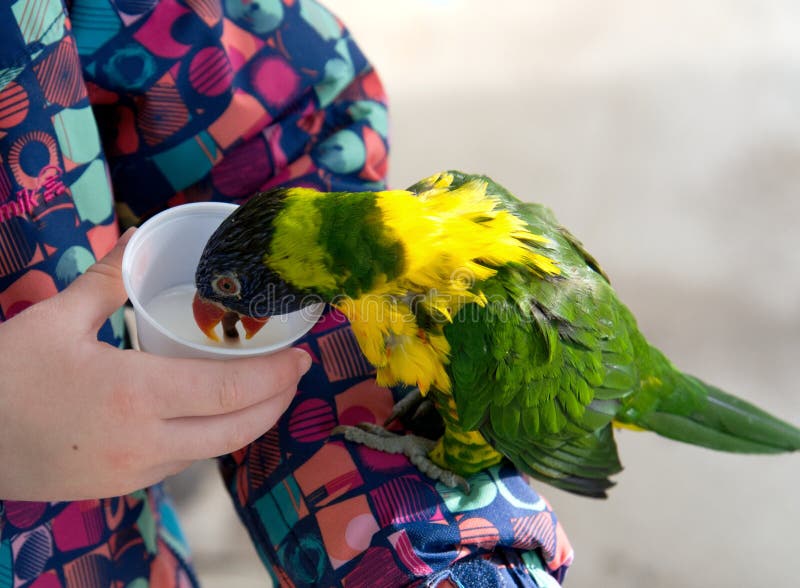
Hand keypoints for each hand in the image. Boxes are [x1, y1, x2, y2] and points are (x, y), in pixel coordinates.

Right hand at [0, 229, 310, 500]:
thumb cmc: (2, 377)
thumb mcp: (54, 319)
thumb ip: (105, 280)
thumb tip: (136, 239)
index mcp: (137, 394)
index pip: (232, 389)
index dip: (277, 375)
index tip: (303, 356)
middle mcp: (146, 442)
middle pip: (237, 427)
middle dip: (277, 400)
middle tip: (297, 372)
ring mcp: (134, 472)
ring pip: (214, 449)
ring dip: (248, 422)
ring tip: (265, 391)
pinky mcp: (119, 487)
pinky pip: (183, 462)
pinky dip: (211, 438)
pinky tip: (212, 416)